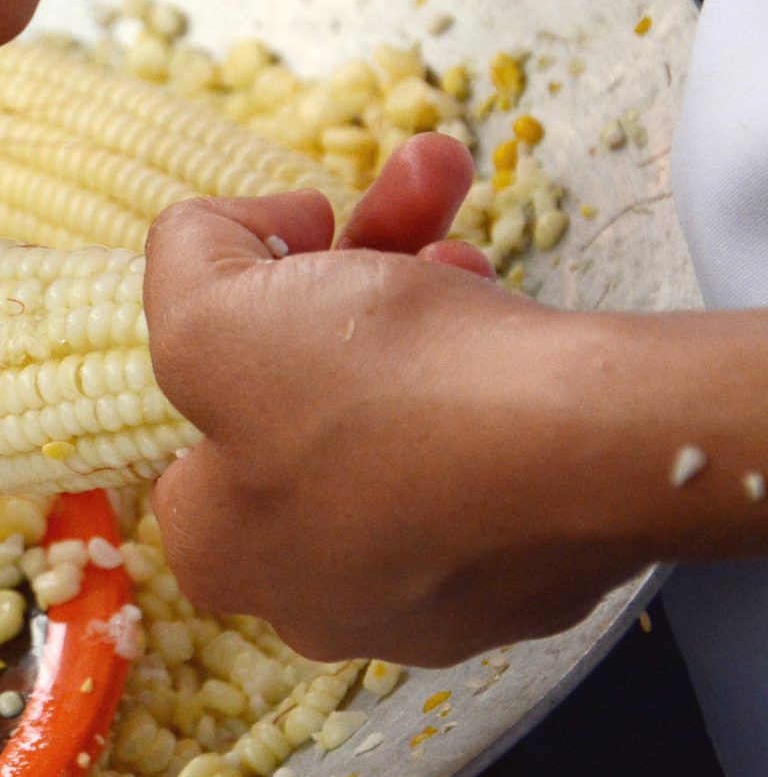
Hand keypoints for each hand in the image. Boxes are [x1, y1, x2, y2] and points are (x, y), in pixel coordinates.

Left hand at [143, 136, 644, 665]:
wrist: (593, 449)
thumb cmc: (371, 395)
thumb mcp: (207, 309)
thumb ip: (183, 263)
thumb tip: (234, 240)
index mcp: (221, 552)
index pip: (194, 416)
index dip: (231, 304)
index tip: (288, 237)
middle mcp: (316, 590)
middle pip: (303, 387)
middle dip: (341, 264)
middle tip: (385, 195)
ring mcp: (432, 580)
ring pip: (398, 395)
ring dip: (411, 273)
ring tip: (441, 185)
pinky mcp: (528, 554)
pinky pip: (483, 432)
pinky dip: (483, 344)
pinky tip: (489, 276)